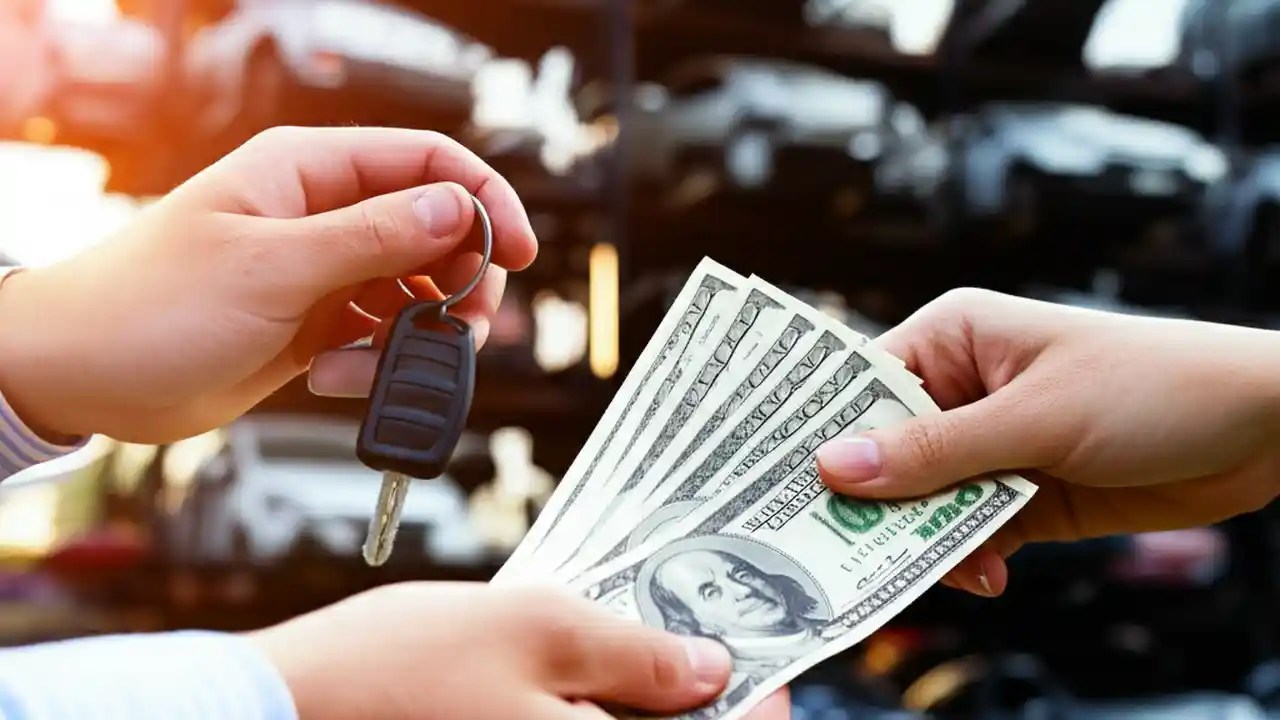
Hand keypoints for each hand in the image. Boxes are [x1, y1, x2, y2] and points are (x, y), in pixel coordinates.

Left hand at [0, 126, 536, 442]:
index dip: (482, 200)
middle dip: (457, 282)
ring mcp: (320, 275)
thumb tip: (455, 208)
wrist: (80, 378)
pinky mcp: (313, 328)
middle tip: (460, 325)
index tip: (515, 251)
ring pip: (413, 293)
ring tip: (376, 364)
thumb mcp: (270, 268)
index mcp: (307, 173)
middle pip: (433, 232)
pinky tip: (334, 380)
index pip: (425, 163)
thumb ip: (372, 238)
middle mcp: (322, 218)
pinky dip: (374, 366)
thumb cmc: (146, 306)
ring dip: (415, 336)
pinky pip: (379, 339)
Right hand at [249, 582, 791, 719]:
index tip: (768, 664)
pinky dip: (586, 711)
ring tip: (635, 639)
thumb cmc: (397, 671)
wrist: (280, 712)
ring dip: (638, 701)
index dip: (759, 706)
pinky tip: (577, 668)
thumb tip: (712, 670)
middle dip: (694, 697)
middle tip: (695, 636)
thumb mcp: (534, 629)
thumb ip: (636, 654)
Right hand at [816, 288, 1279, 596]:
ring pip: (925, 502)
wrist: (1264, 430)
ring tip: (949, 569)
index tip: (786, 489)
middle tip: (843, 553)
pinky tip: (992, 575)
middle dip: (877, 503)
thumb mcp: (1036, 416)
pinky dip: (971, 557)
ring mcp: (992, 445)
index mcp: (954, 339)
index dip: (826, 437)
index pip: (863, 388)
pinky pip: (970, 530)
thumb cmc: (1152, 386)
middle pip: (887, 454)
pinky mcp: (1023, 494)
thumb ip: (936, 450)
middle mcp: (962, 390)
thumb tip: (832, 466)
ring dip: (929, 539)